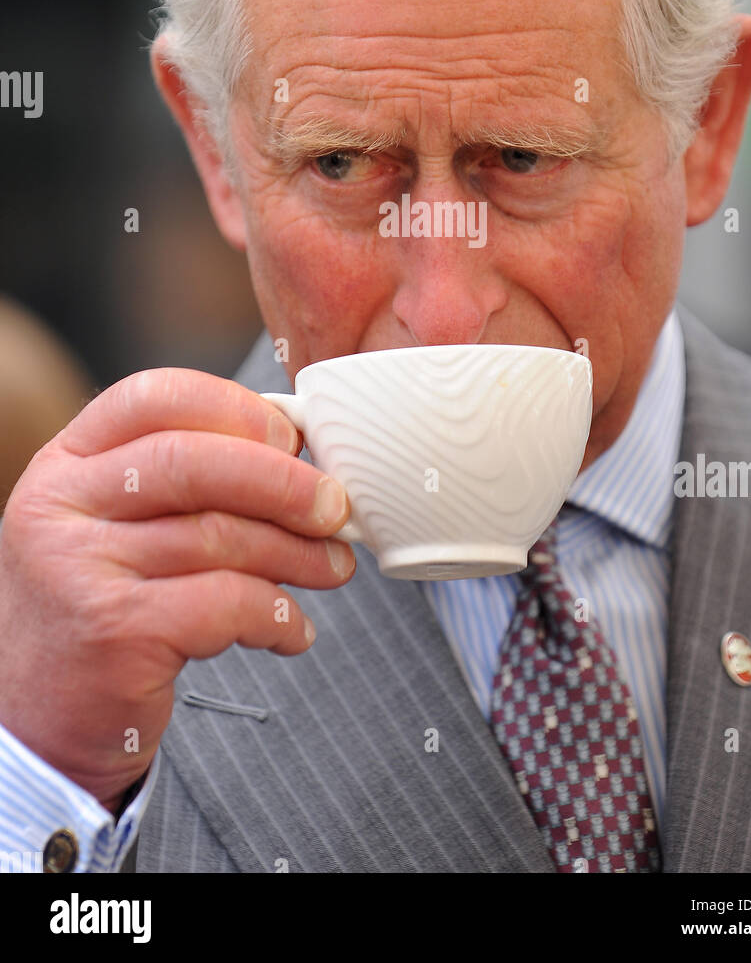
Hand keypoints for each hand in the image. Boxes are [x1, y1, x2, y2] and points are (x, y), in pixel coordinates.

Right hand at [0, 369, 354, 809]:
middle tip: (336, 507)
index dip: (236, 408)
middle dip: (285, 482)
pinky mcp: (114, 632)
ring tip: (332, 567)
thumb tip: (298, 453)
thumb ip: (182, 483)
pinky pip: (226, 602)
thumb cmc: (103, 611)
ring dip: (298, 553)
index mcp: (65, 463)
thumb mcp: (116, 528)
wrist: (41, 725)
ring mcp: (80, 568)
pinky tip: (292, 630)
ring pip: (220, 536)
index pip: (154, 397)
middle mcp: (60, 506)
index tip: (292, 437)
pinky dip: (277, 615)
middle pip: (195, 462)